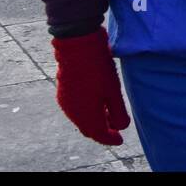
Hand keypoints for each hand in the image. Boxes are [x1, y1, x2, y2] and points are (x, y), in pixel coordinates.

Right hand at [51, 27, 130, 145]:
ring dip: (95, 120)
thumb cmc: (98, 67)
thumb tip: (121, 127)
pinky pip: (76, 109)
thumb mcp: (113, 90)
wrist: (77, 45)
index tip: (120, 140)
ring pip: (81, 119)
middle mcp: (73, 112)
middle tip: (115, 131)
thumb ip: (118, 112)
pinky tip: (96, 103)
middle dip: (103, 131)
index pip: (99, 134)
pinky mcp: (64, 91)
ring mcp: (66, 102)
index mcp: (86, 115)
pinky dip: (87, 111)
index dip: (110, 139)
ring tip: (109, 116)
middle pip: (89, 129)